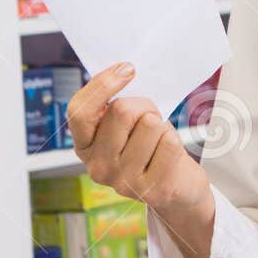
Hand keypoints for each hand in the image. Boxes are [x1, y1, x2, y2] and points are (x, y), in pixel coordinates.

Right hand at [67, 63, 209, 217]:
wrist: (178, 187)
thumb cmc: (150, 146)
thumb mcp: (126, 125)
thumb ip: (117, 106)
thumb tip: (125, 71)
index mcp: (84, 146)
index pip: (79, 110)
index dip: (102, 84)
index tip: (127, 68)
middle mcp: (98, 167)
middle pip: (121, 111)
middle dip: (144, 106)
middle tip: (150, 119)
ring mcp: (123, 181)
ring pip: (150, 124)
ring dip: (161, 126)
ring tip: (159, 142)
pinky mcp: (152, 189)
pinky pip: (169, 143)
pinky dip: (175, 141)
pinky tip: (169, 156)